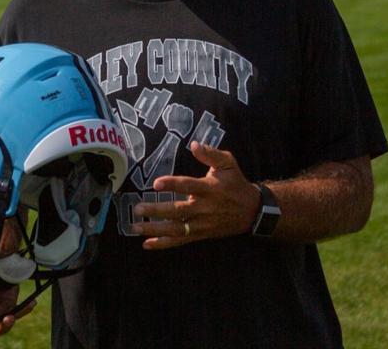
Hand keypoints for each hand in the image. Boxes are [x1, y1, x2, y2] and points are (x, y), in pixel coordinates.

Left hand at [130, 141, 260, 249]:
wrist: (252, 211)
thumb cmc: (236, 183)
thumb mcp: (228, 163)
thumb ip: (211, 154)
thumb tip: (194, 144)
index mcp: (209, 188)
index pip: (188, 186)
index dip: (172, 185)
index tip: (156, 183)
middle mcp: (204, 208)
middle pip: (178, 211)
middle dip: (157, 211)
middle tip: (137, 209)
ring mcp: (202, 223)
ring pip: (177, 229)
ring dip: (155, 230)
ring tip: (135, 227)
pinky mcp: (201, 234)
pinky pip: (181, 240)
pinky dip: (164, 244)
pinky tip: (147, 244)